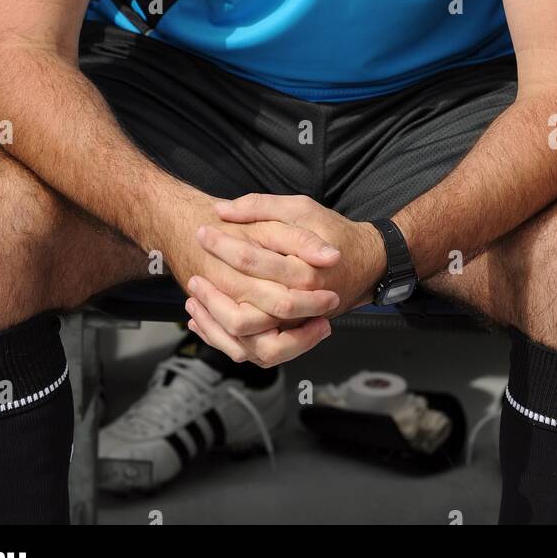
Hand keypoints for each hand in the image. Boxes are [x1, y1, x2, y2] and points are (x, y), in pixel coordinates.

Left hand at [184, 194, 385, 365]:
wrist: (364, 265)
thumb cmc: (333, 233)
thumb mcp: (302, 208)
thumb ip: (262, 206)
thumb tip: (222, 210)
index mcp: (304, 272)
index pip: (252, 261)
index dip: (222, 245)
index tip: (203, 232)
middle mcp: (300, 305)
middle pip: (244, 317)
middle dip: (211, 296)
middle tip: (192, 276)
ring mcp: (295, 325)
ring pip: (246, 344)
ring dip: (214, 326)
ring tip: (194, 301)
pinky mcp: (289, 333)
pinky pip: (253, 351)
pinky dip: (224, 339)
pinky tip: (204, 320)